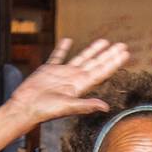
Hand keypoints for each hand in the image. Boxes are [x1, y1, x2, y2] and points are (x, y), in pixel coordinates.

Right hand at [9, 37, 130, 126]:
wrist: (26, 107)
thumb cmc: (45, 110)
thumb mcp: (68, 107)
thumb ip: (86, 105)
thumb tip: (106, 107)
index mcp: (80, 86)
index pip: (101, 71)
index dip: (114, 62)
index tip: (125, 53)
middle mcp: (74, 79)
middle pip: (96, 63)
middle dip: (109, 55)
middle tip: (122, 45)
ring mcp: (62, 74)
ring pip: (81, 58)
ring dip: (93, 50)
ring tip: (104, 41)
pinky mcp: (48, 70)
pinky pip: (58, 57)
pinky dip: (63, 48)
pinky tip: (68, 40)